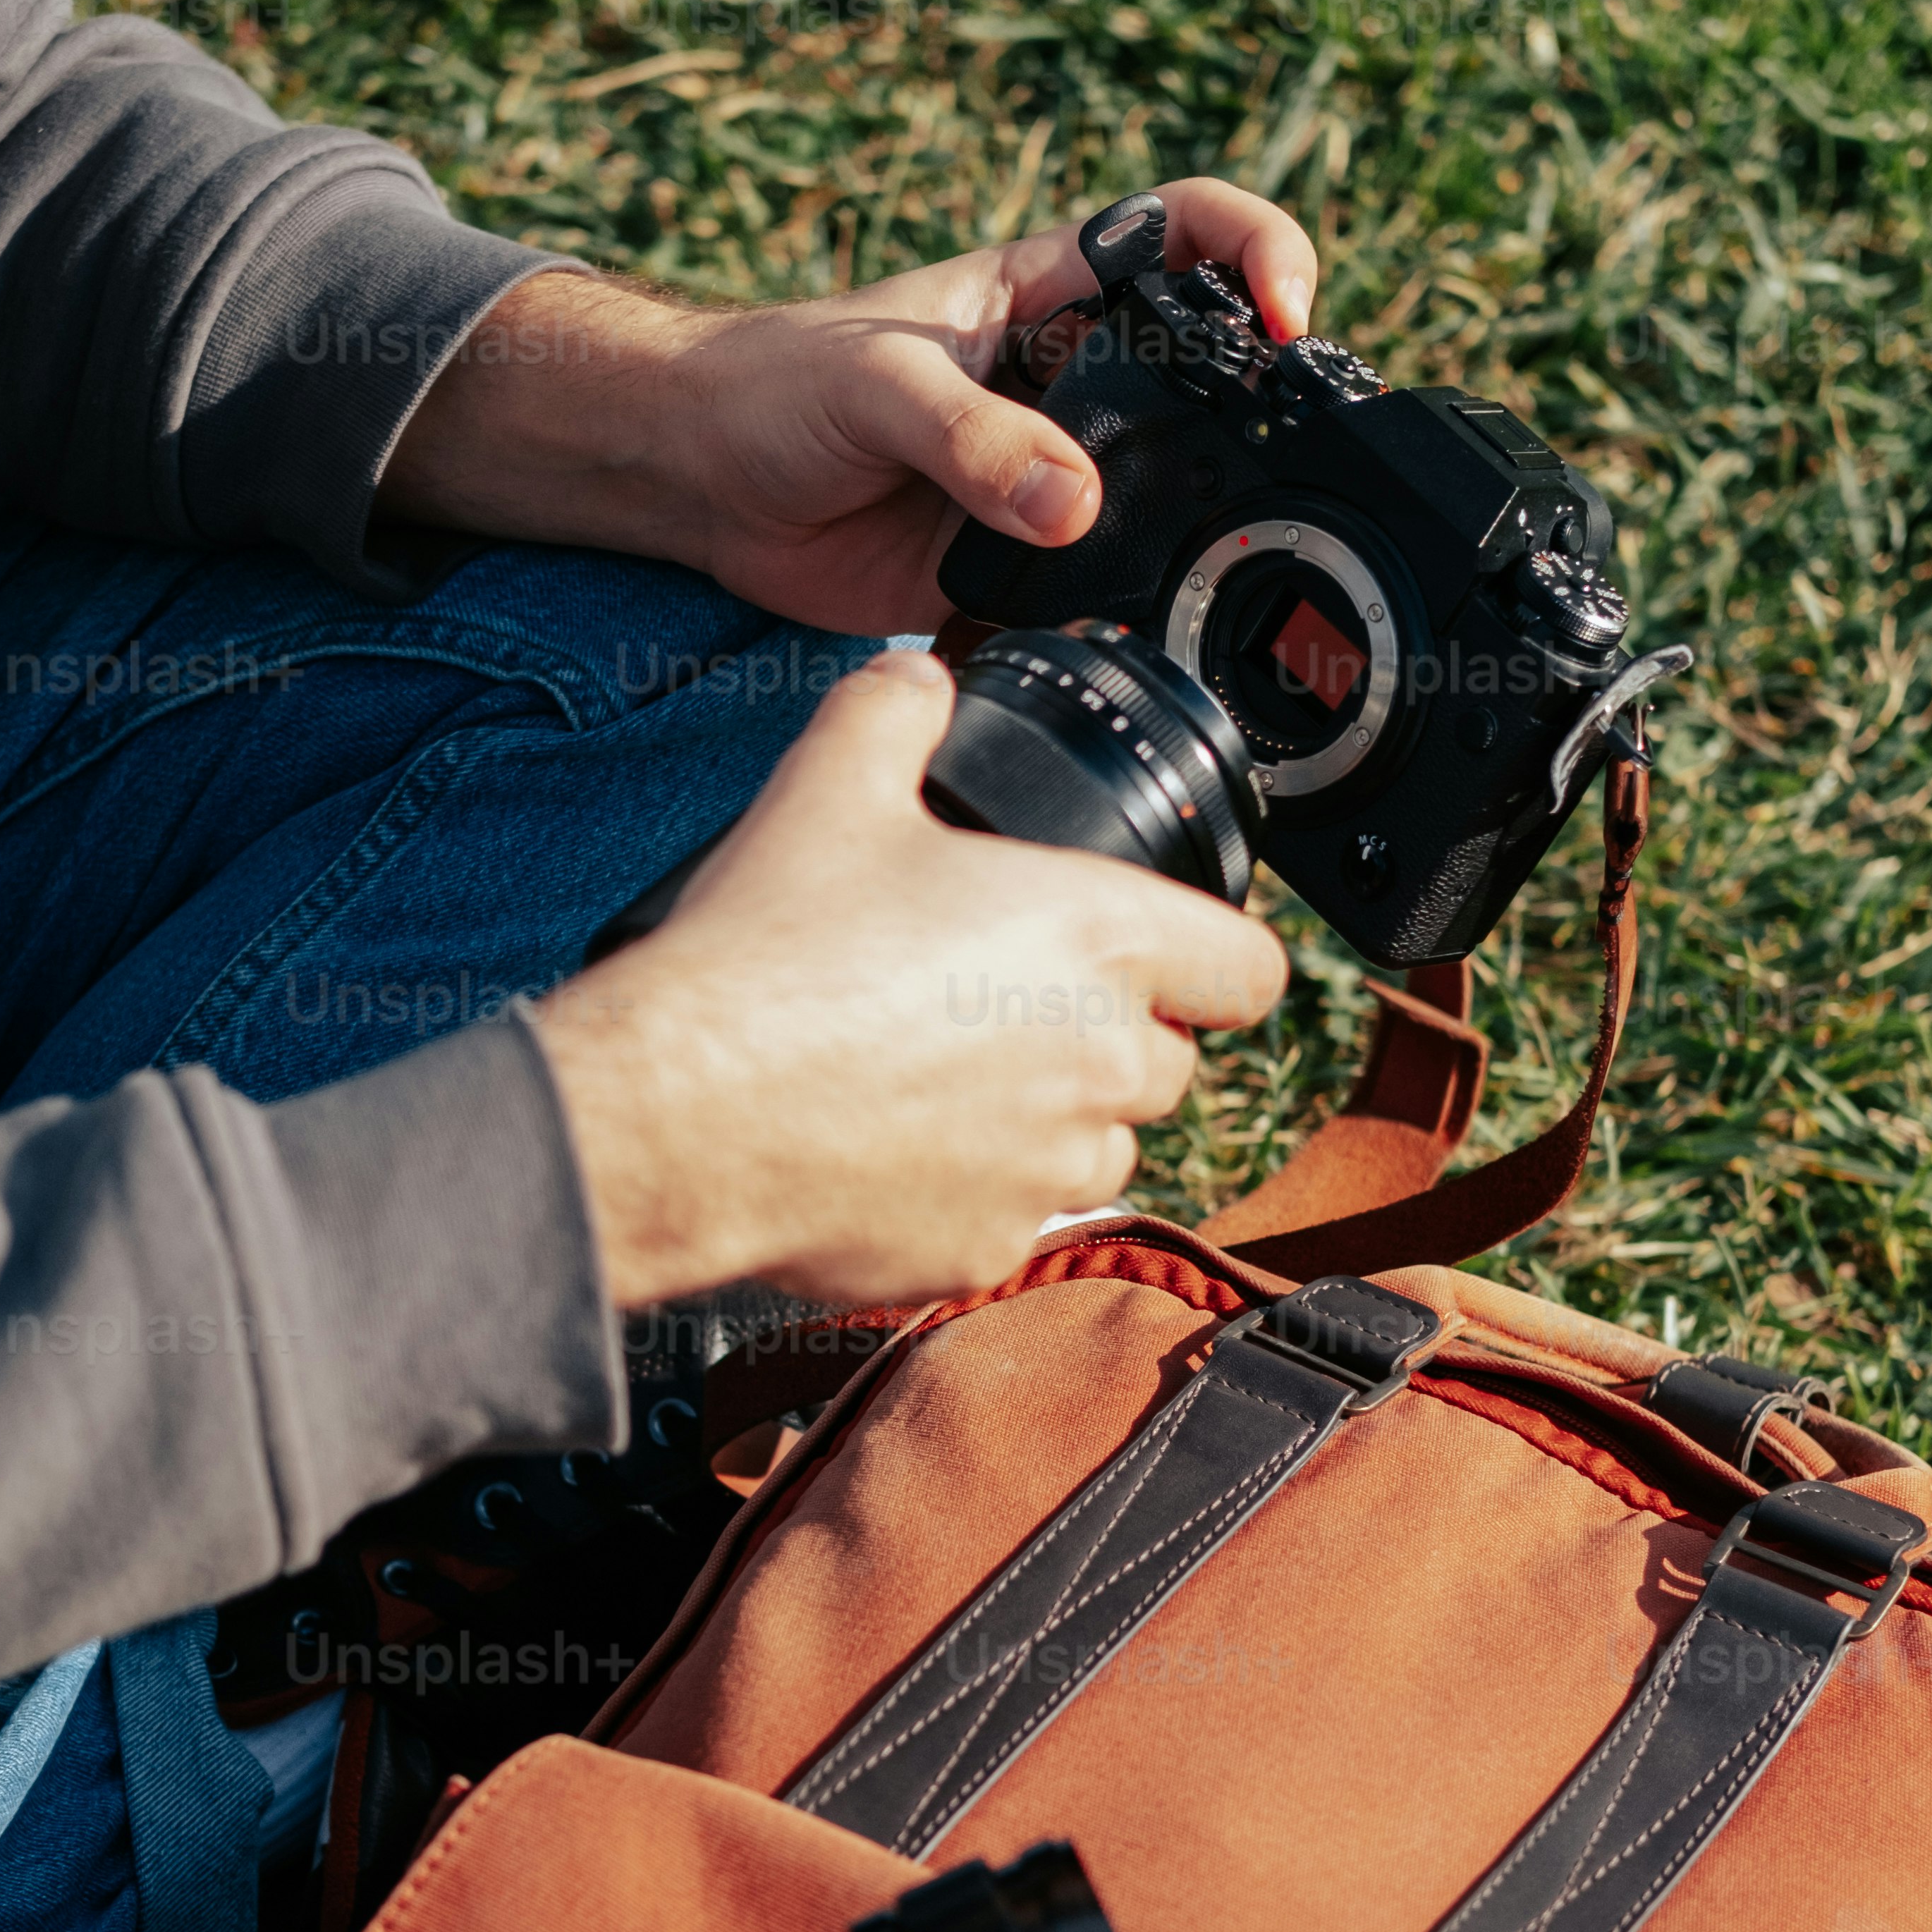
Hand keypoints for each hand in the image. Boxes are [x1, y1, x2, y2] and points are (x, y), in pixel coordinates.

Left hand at [384, 176, 1319, 631]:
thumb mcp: (873, 386)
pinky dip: (1117, 623)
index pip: (1189, 231)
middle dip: (1254, 422)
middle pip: (1209, 381)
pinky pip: (1101, 596)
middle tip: (1274, 472)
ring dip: (1193, 539)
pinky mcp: (1026, 566)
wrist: (697, 484)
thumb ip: (972, 439)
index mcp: (1052, 294)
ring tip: (1205, 573)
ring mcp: (1056, 478)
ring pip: (1170, 501)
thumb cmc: (774, 387)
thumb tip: (1073, 506)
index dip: (1260, 249)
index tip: (1288, 310)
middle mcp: (1073, 383)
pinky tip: (1119, 643)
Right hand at [528, 653, 1287, 1306]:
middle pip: (1171, 1065)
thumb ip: (895, 711)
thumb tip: (917, 679)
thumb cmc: (769, 951)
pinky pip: (1014, 1223)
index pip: (1250, 969)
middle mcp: (1099, 1063)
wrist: (681, 1110)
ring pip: (1100, 1152)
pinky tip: (891, 1150)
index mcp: (1100, 938)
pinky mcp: (983, 1251)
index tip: (1175, 962)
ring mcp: (1047, 1171)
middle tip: (1010, 1007)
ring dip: (1055, 1123)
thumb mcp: (832, 783)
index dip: (1219, 960)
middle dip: (1113, 1039)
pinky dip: (974, 1194)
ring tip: (950, 1081)